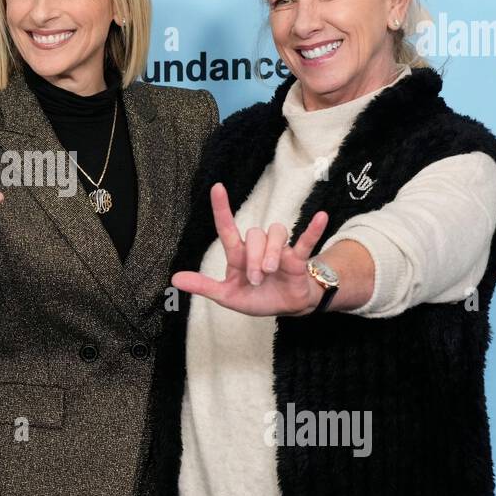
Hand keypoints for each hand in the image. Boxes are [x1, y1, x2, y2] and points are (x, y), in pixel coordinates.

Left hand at [171, 183, 329, 316]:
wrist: (284, 307)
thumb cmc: (255, 298)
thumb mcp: (226, 296)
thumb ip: (203, 286)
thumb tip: (175, 279)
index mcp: (238, 256)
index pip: (227, 228)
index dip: (222, 209)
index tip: (217, 188)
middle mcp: (257, 248)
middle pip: (254, 235)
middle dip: (254, 258)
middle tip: (256, 279)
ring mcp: (279, 251)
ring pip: (275, 234)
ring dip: (271, 254)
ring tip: (270, 272)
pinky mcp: (297, 259)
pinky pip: (306, 241)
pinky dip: (313, 230)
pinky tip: (320, 216)